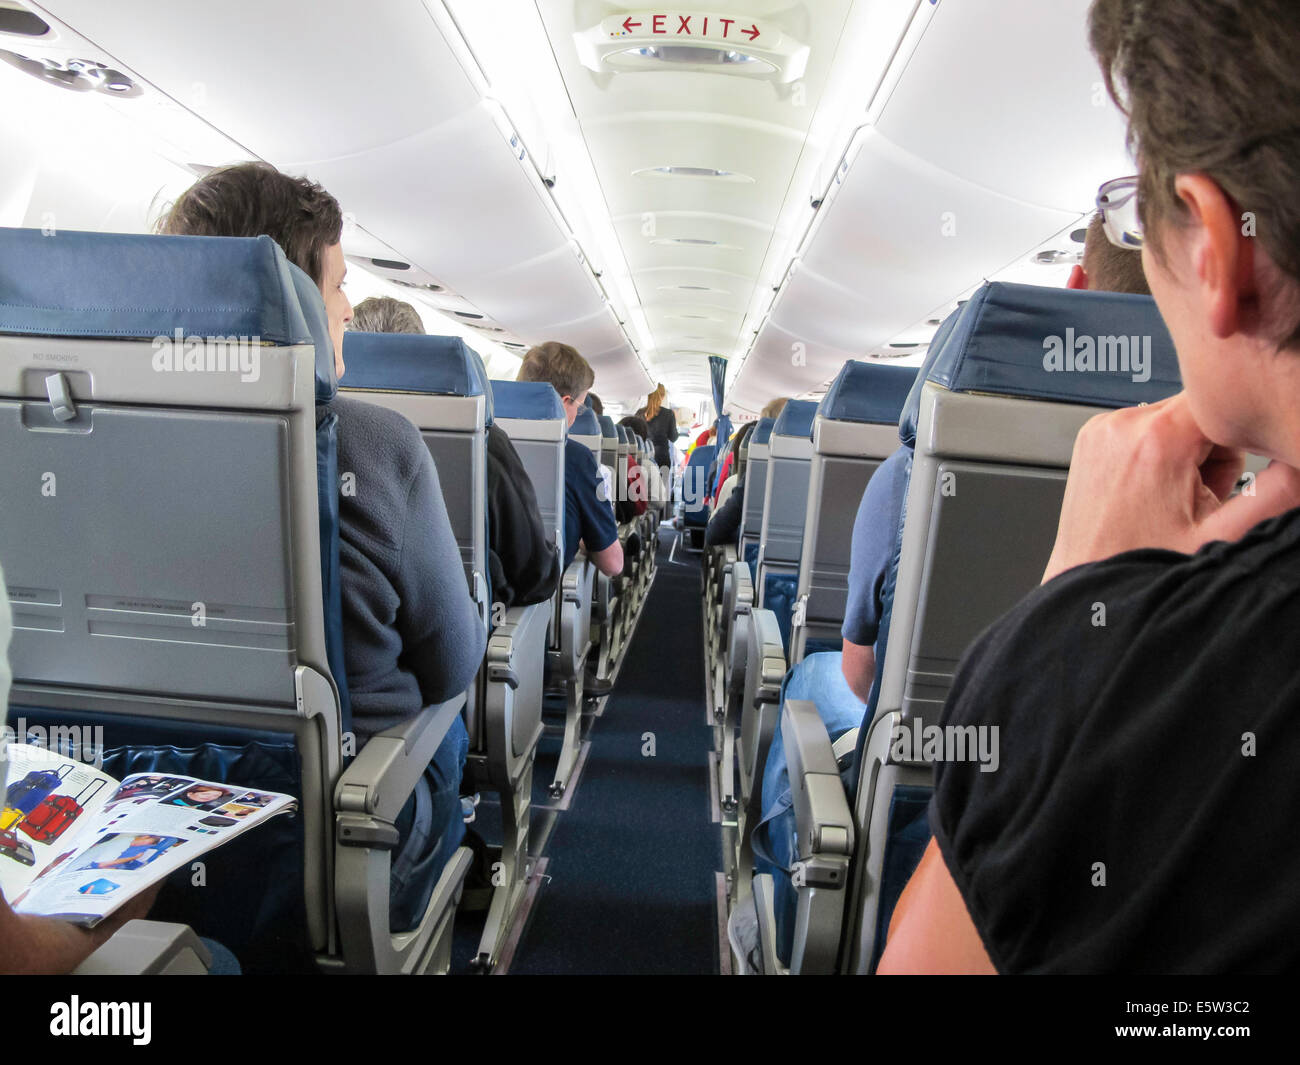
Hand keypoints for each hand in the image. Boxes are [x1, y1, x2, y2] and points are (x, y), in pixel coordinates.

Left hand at [1042, 393, 1299, 581]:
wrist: (1092, 588)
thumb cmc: (1144, 567)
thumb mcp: (1225, 534)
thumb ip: (1277, 491)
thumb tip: (1299, 460)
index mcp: (1156, 438)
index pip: (1223, 404)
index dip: (1238, 439)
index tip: (1222, 478)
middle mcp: (1121, 424)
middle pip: (1198, 410)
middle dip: (1210, 452)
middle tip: (1196, 499)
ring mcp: (1101, 430)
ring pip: (1173, 419)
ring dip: (1184, 455)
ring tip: (1171, 500)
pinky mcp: (1092, 439)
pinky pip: (1144, 429)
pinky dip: (1157, 456)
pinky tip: (1151, 493)